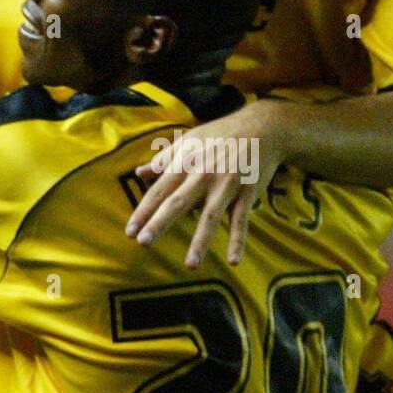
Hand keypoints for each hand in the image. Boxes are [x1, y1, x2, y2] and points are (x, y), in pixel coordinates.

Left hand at [125, 99, 289, 266]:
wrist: (262, 128)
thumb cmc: (221, 135)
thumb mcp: (189, 140)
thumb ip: (164, 159)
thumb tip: (140, 173)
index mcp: (186, 162)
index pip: (159, 190)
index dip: (144, 211)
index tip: (129, 232)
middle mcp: (204, 174)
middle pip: (178, 202)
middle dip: (160, 223)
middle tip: (143, 242)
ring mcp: (227, 185)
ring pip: (211, 216)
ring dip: (201, 241)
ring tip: (190, 264)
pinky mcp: (248, 193)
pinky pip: (241, 221)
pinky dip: (238, 240)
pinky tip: (233, 261)